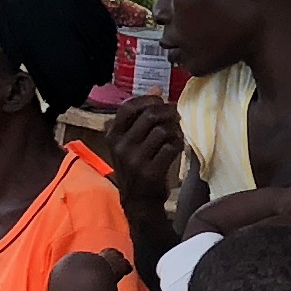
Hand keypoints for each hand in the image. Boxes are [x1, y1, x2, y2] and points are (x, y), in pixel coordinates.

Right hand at [107, 95, 185, 211]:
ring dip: (175, 129)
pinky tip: (176, 147)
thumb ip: (141, 115)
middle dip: (168, 112)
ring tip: (176, 134)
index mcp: (113, 136)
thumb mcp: (130, 141)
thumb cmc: (136, 166)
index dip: (149, 99)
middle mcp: (121, 147)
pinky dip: (178, 144)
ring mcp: (135, 160)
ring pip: (162, 131)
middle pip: (150, 116)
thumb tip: (157, 87)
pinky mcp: (150, 172)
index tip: (161, 100)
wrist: (138, 202)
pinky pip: (171, 147)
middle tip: (176, 115)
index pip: (128, 107)